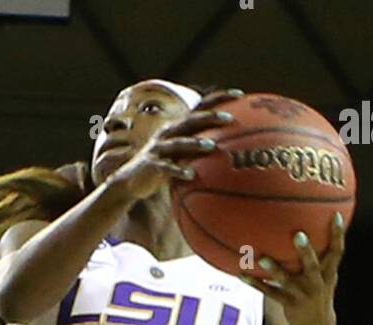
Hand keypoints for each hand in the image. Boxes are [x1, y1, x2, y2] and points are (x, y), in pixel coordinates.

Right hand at [106, 91, 238, 204]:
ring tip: (211, 146)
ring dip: (196, 143)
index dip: (220, 98)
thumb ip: (201, 151)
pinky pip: (167, 168)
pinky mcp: (152, 164)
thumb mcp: (182, 156)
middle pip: (192, 120)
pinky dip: (179, 171)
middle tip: (230, 119)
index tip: (240, 95)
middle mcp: (169, 132)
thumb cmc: (163, 168)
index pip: (202, 106)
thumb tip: (233, 153)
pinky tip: (192, 176)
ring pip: (180, 142)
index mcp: (179, 126)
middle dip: (210, 117)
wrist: (132, 181)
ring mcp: (159, 147)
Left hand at [241, 213, 344, 324]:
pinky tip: (241, 274)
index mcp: (328, 274)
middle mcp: (316, 283)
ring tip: (262, 258)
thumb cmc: (318, 292)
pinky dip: (255, 284)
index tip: (336, 215)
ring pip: (287, 280)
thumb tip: (314, 226)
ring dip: (275, 269)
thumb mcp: (326, 277)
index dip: (338, 234)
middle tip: (299, 234)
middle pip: (312, 265)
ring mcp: (302, 294)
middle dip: (306, 251)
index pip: (336, 252)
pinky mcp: (288, 304)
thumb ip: (322, 256)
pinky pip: (270, 292)